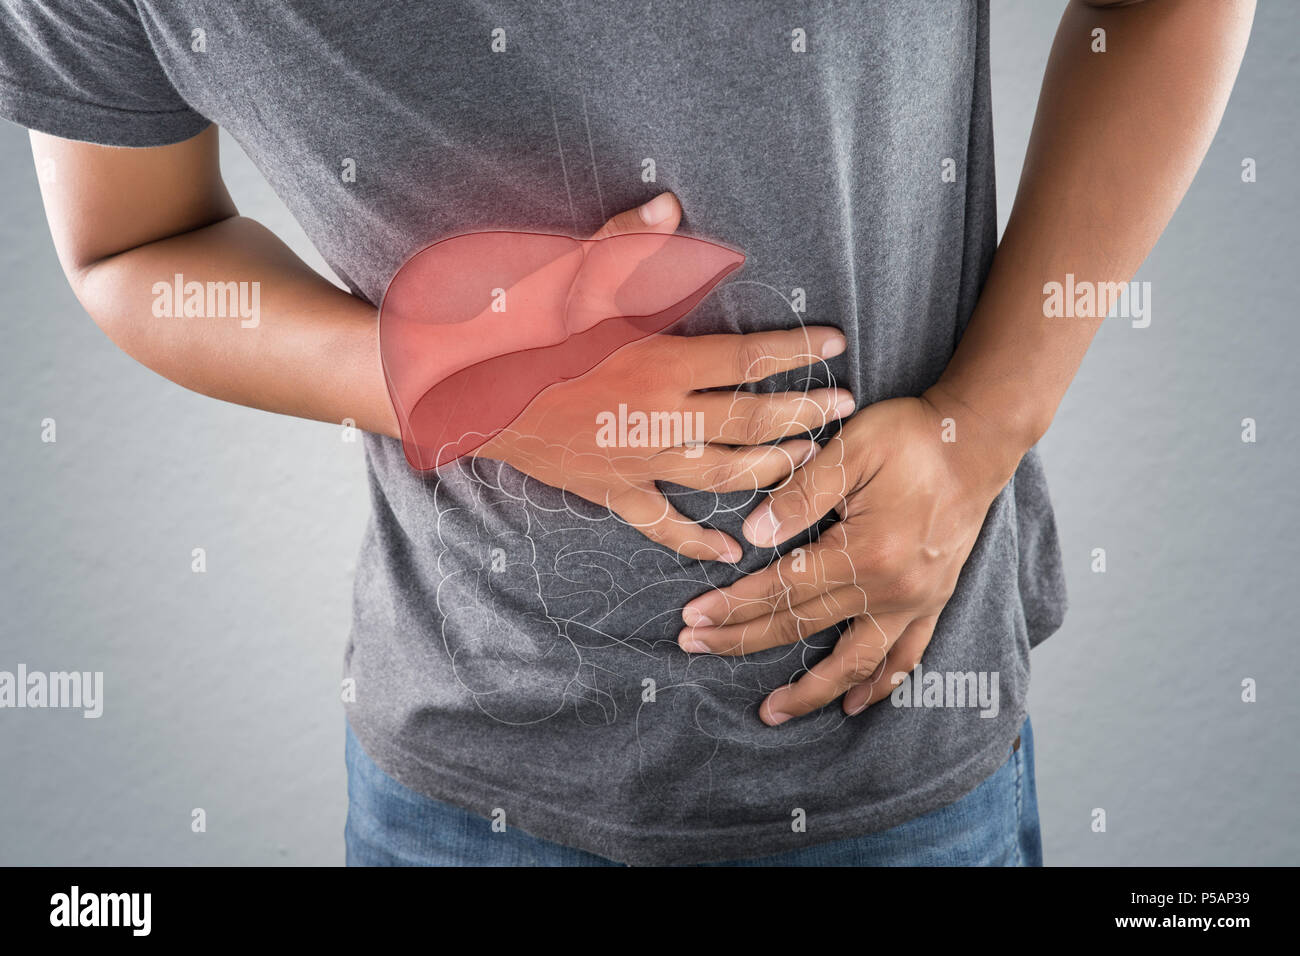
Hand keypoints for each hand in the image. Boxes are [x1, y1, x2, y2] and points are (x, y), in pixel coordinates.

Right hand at [477, 194, 854, 561]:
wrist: (457, 387)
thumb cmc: (514, 325)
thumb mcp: (566, 272)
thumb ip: (625, 244)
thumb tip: (672, 208)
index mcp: (656, 360)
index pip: (747, 359)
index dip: (797, 353)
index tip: (835, 346)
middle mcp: (657, 416)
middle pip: (751, 422)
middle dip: (805, 415)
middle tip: (844, 408)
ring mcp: (635, 460)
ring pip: (723, 475)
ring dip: (772, 468)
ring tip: (809, 459)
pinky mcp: (609, 491)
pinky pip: (662, 526)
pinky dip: (697, 541)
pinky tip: (729, 550)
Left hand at [675, 386, 1025, 720]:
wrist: (978, 441)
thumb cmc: (912, 437)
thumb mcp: (853, 447)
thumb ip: (801, 493)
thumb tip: (752, 536)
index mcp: (866, 551)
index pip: (782, 588)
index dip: (733, 605)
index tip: (693, 618)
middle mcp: (891, 588)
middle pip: (803, 625)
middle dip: (742, 639)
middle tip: (694, 647)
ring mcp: (915, 601)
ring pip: (854, 662)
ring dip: (810, 691)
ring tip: (771, 711)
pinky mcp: (934, 601)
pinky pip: (906, 657)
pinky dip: (878, 684)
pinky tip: (852, 703)